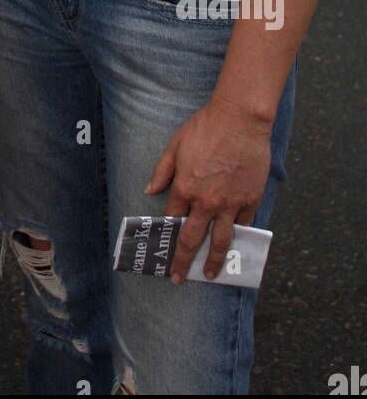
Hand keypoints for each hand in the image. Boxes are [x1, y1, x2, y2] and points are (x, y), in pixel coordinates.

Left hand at [144, 95, 271, 283]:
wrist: (240, 120)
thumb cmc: (205, 128)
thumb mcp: (175, 146)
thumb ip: (162, 171)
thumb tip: (149, 190)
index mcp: (184, 188)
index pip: (172, 219)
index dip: (167, 234)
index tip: (163, 250)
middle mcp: (206, 202)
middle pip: (193, 239)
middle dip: (183, 262)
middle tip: (179, 278)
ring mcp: (230, 204)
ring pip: (221, 241)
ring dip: (214, 261)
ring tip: (210, 274)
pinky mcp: (250, 200)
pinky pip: (244, 225)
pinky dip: (239, 235)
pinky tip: (236, 245)